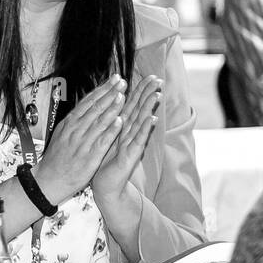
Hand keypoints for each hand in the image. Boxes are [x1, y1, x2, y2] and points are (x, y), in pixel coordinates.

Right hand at [32, 75, 127, 204]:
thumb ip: (74, 122)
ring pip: (99, 121)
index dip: (102, 89)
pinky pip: (102, 140)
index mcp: (69, 123)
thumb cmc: (57, 158)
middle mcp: (76, 129)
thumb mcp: (62, 134)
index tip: (113, 80)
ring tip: (122, 96)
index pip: (88, 102)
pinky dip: (111, 130)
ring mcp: (82, 142)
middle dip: (110, 93)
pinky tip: (120, 121)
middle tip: (122, 82)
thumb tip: (84, 108)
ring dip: (112, 107)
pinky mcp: (89, 156)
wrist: (49, 179)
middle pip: (95, 108)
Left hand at [91, 75, 162, 202]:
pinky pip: (138, 140)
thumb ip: (112, 123)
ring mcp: (131, 144)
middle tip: (157, 79)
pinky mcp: (131, 156)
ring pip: (141, 123)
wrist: (105, 185)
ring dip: (149, 108)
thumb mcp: (106, 138)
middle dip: (147, 94)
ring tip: (157, 94)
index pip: (132, 105)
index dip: (139, 91)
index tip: (148, 76)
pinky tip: (152, 119)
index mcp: (121, 128)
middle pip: (139, 110)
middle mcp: (129, 134)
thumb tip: (114, 105)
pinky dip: (145, 129)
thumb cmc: (105, 161)